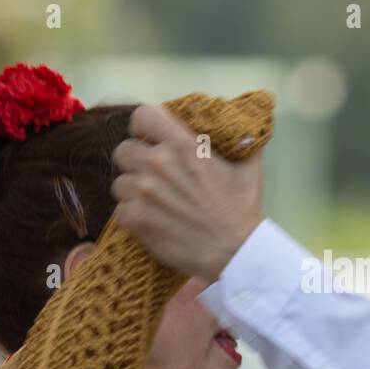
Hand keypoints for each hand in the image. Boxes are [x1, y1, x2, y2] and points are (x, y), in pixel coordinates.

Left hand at [111, 104, 263, 278]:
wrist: (234, 253)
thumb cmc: (242, 210)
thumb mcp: (249, 169)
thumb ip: (241, 143)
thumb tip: (241, 131)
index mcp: (183, 145)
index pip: (142, 116)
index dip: (144, 128)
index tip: (150, 139)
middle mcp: (158, 163)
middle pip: (124, 150)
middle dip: (136, 162)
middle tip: (151, 176)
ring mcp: (143, 192)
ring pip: (120, 182)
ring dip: (133, 191)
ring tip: (153, 203)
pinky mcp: (135, 219)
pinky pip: (120, 210)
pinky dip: (133, 216)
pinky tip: (152, 221)